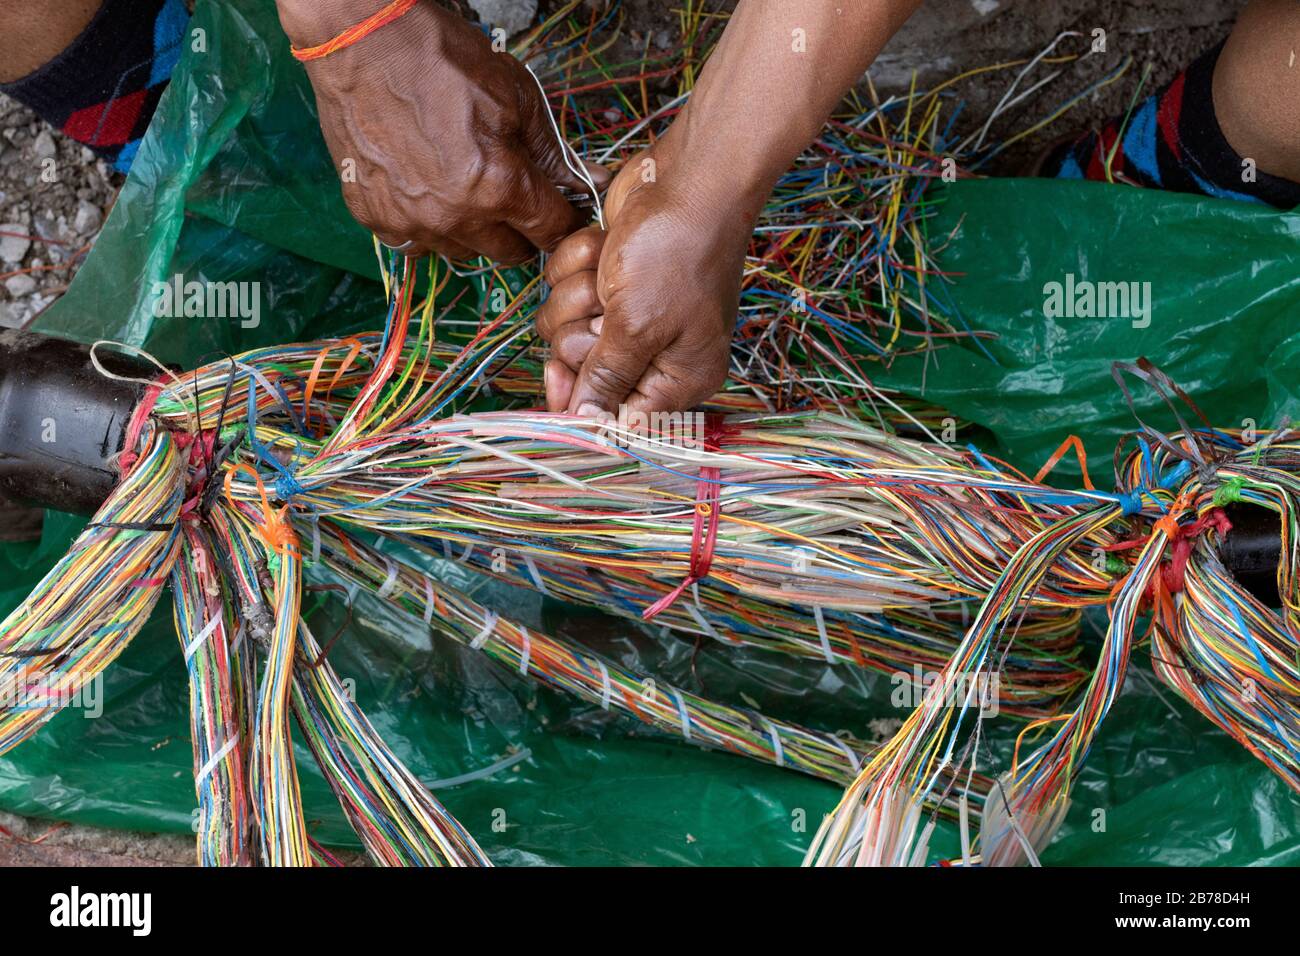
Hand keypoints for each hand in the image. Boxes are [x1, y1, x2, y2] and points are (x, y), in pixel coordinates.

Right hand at [276, 0, 606, 262]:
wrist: (362, 43)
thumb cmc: (442, 60)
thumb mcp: (516, 97)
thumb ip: (553, 153)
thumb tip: (588, 182)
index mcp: (498, 188)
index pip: (552, 232)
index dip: (563, 219)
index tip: (561, 208)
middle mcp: (455, 217)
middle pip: (510, 253)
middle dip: (521, 229)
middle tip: (515, 195)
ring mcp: (411, 222)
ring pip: (462, 252)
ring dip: (473, 230)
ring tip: (465, 186)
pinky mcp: (376, 218)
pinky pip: (415, 244)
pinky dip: (428, 225)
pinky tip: (427, 190)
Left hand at [537, 138, 755, 414]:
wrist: (688, 176)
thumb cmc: (678, 251)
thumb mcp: (638, 326)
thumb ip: (606, 379)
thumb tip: (588, 423)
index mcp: (677, 379)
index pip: (615, 417)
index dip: (580, 401)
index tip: (558, 373)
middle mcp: (654, 354)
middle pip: (580, 373)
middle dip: (581, 330)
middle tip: (608, 304)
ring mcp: (627, 315)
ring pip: (563, 327)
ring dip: (577, 292)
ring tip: (611, 269)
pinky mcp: (606, 281)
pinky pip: (563, 289)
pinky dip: (577, 263)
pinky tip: (605, 245)